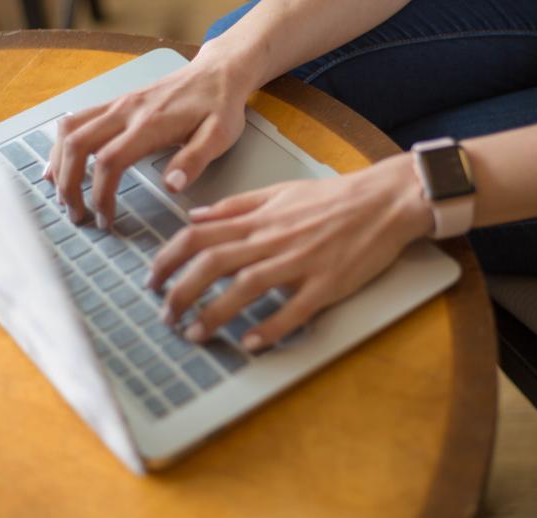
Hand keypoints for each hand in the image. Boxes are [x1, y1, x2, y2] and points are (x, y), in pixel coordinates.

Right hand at [44, 42, 257, 224]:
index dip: (101, 194)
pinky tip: (59, 164)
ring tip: (62, 194)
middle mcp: (127, 110)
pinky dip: (61, 144)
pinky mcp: (116, 103)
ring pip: (70, 131)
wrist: (218, 72)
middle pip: (77, 145)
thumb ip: (194, 160)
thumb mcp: (219, 135)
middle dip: (69, 184)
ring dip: (59, 164)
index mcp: (150, 123)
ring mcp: (118, 104)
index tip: (106, 218)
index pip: (109, 161)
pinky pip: (76, 120)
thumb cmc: (220, 105)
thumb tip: (171, 185)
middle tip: (76, 214)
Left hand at [148, 153, 432, 350]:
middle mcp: (272, 239)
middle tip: (165, 315)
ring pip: (246, 287)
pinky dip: (270, 328)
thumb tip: (195, 214)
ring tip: (195, 334)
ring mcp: (300, 262)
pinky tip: (252, 344)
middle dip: (181, 291)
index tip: (153, 278)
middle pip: (213, 263)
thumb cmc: (333, 198)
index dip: (169, 257)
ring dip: (215, 314)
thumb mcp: (279, 192)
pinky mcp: (326, 283)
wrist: (384, 200)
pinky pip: (294, 310)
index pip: (199, 235)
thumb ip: (235, 206)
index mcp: (259, 219)